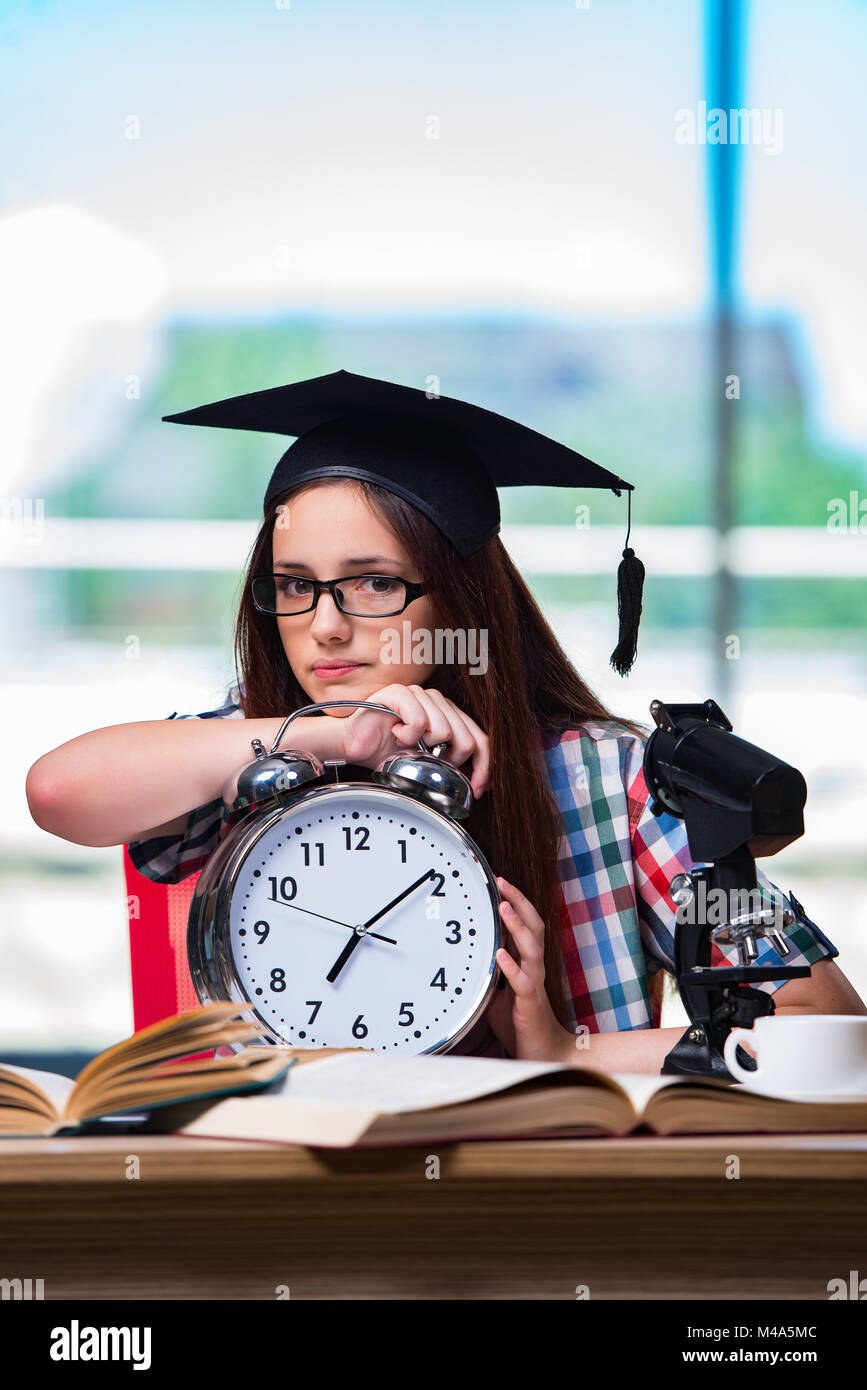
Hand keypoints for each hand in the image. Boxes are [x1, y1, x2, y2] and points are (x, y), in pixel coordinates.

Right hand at [338, 684, 489, 798]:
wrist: (354, 743)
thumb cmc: (386, 751)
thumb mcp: (427, 762)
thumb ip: (452, 763)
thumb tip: (478, 781)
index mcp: (448, 714)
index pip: (480, 738)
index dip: (484, 766)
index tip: (479, 788)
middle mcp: (438, 700)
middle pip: (467, 738)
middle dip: (452, 761)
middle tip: (431, 765)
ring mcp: (420, 693)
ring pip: (444, 731)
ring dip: (424, 748)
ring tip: (407, 746)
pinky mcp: (400, 693)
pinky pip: (420, 721)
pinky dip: (407, 736)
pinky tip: (396, 734)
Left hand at [486, 876, 572, 1062]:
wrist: (543, 1053)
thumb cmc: (520, 1021)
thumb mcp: (498, 989)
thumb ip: (491, 968)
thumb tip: (475, 948)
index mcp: (526, 962)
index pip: (524, 923)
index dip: (515, 900)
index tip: (498, 881)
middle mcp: (533, 968)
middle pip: (533, 926)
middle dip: (518, 901)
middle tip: (502, 882)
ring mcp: (534, 984)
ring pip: (531, 948)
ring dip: (516, 926)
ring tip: (503, 907)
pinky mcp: (530, 1004)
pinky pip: (523, 983)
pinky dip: (511, 967)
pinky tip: (500, 955)